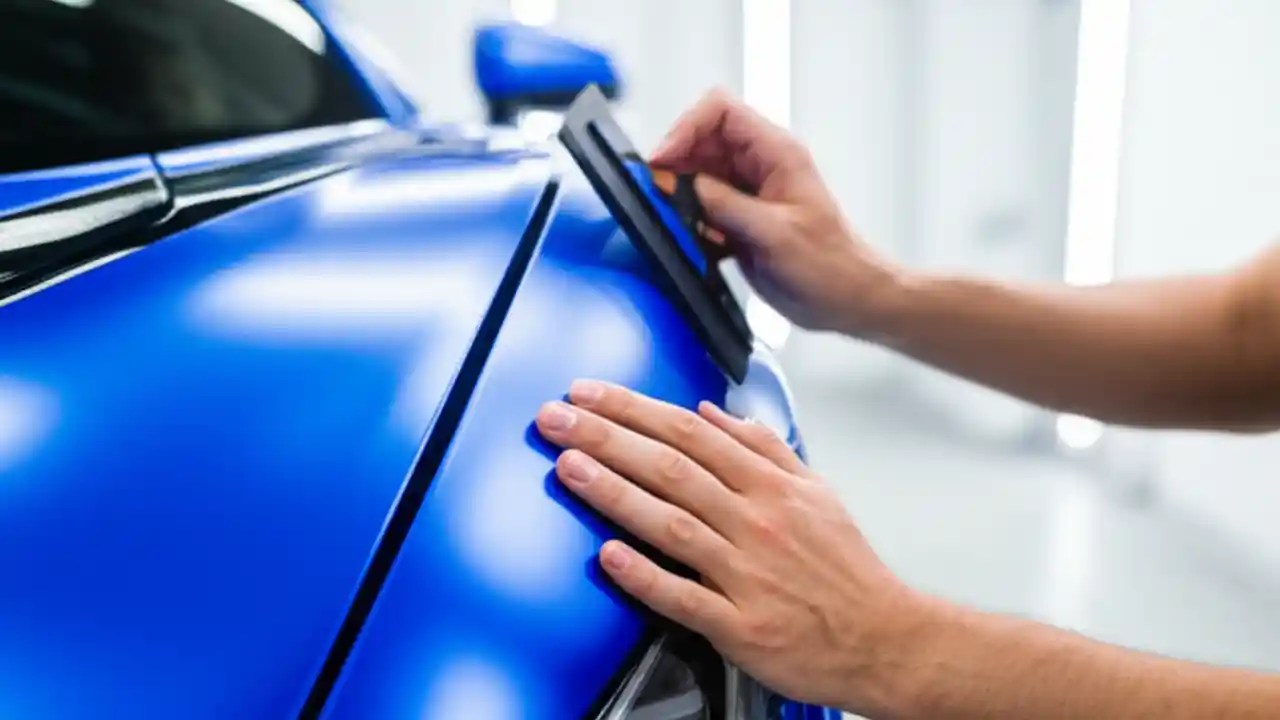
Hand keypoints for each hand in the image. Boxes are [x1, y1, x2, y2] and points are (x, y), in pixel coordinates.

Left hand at [535, 380, 933, 714]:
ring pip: (670, 523)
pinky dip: (645, 575)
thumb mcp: (816, 492)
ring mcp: (746, 573)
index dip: (634, 409)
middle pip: (671, 467)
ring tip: (569, 467)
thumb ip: (764, 448)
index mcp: (770, 486)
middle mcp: (755, 521)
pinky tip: (608, 556)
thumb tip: (714, 413)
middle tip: (557, 418)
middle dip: (607, 436)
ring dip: (614, 492)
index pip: (689, 432)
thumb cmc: (844, 569)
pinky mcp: (741, 626)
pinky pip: (683, 597)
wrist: (885, 639)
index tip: (590, 394)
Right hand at [652, 89, 901, 334]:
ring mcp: (747, 194)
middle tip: (660, 196)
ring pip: (696, 178)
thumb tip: (679, 185)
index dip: (686, 128)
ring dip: (680, 199)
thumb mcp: (774, 232)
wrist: (847, 300)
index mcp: (776, 153)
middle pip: (701, 143)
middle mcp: (759, 167)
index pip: (721, 112)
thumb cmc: (831, 265)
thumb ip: (724, 205)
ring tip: (680, 224)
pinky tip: (699, 245)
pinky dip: (691, 224)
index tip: (664, 160)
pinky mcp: (739, 222)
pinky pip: (702, 210)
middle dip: (676, 168)